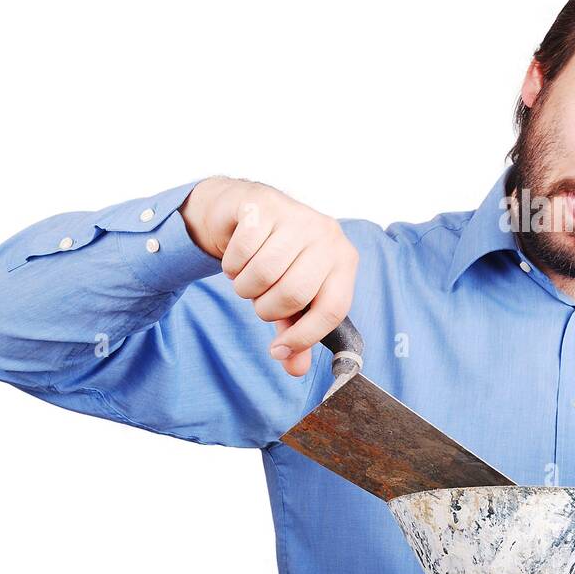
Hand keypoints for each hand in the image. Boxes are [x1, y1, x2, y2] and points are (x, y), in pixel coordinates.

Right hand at [179, 176, 358, 377]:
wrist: (246, 211)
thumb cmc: (277, 259)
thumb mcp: (291, 298)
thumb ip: (296, 332)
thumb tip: (294, 368)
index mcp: (343, 260)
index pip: (333, 309)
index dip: (304, 337)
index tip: (278, 350)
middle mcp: (326, 235)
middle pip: (293, 294)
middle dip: (267, 308)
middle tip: (260, 299)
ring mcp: (296, 216)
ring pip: (263, 273)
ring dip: (245, 286)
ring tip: (247, 277)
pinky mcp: (264, 205)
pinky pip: (242, 251)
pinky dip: (231, 263)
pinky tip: (236, 255)